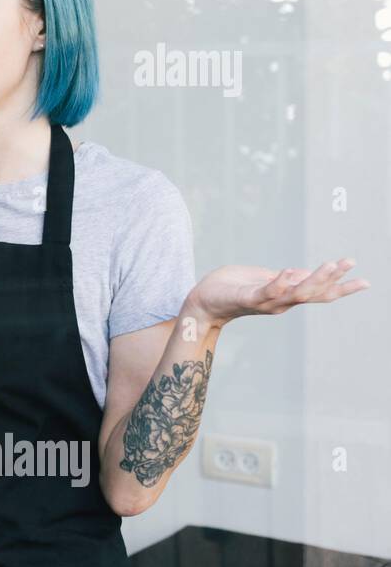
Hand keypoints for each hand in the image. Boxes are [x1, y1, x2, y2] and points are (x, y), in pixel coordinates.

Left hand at [186, 259, 369, 327]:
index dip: (340, 286)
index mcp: (285, 296)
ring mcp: (264, 302)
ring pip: (295, 293)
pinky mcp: (246, 298)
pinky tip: (290, 272)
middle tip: (350, 264)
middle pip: (313, 293)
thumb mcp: (264, 279)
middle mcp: (279, 303)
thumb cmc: (232, 288)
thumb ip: (285, 279)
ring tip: (331, 265)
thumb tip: (308, 273)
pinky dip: (279, 283)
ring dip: (313, 279)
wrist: (203, 303)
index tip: (364, 279)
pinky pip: (266, 292)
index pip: (318, 292)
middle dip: (334, 280)